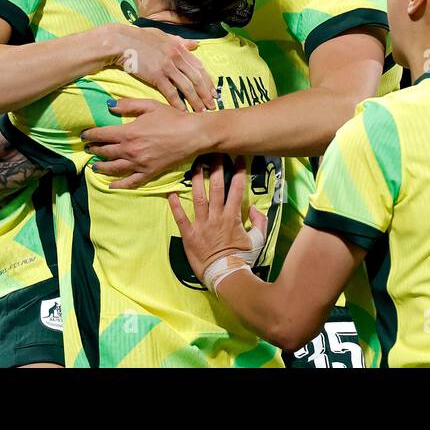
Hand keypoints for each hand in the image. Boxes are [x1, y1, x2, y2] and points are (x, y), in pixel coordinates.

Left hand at [83, 98, 208, 188]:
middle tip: (88, 149)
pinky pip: (130, 182)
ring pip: (114, 168)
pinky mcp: (149, 173)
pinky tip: (111, 185)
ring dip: (101, 167)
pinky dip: (119, 185)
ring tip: (94, 166)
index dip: (91, 135)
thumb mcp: (149, 105)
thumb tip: (108, 105)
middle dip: (94, 150)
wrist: (192, 134)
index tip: (84, 136)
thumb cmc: (172, 117)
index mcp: (129, 132)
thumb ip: (127, 105)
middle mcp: (131, 150)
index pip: (102, 135)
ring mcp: (139, 164)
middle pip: (106, 152)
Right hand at [107, 25, 216, 111]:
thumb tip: (196, 44)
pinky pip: (171, 92)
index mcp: (179, 47)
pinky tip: (183, 111)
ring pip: (187, 87)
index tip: (213, 91)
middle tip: (212, 105)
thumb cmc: (140, 37)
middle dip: (206, 93)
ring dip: (196, 100)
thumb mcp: (163, 35)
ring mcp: (167, 66)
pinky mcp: (156, 76)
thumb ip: (180, 41)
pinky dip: (178, 103)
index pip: (199, 66)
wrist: (121, 41)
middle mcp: (176, 57)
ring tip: (201, 111)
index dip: (208, 80)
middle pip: (196, 78)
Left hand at [167, 157, 266, 286]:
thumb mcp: (258, 240)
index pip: (237, 190)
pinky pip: (181, 218)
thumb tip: (256, 207)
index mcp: (233, 217)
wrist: (226, 276)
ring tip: (195, 165)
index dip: (238, 172)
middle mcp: (217, 217)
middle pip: (217, 188)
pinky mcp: (189, 234)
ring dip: (197, 180)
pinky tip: (170, 193)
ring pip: (199, 197)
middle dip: (217, 168)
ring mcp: (202, 225)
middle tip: (214, 153)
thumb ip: (259, 222)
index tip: (239, 158)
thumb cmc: (242, 258)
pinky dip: (175, 206)